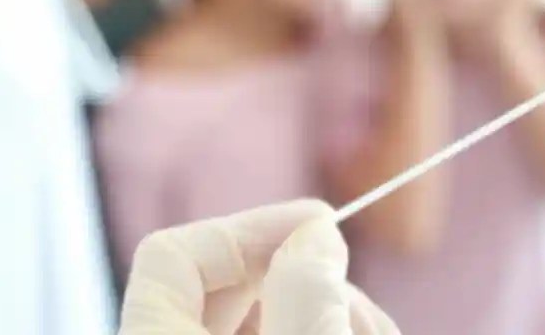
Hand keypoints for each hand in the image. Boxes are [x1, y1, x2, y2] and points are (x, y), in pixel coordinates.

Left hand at [119, 200, 398, 334]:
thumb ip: (302, 296)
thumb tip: (314, 233)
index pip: (172, 257)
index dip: (247, 228)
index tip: (320, 221)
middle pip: (221, 288)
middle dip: (298, 273)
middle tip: (352, 292)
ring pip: (262, 319)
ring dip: (325, 307)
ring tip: (373, 326)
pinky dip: (322, 333)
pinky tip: (365, 334)